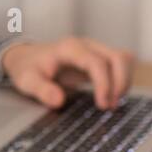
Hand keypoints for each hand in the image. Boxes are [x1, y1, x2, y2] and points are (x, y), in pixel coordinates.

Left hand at [2, 37, 134, 110]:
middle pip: (118, 57)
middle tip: (110, 106)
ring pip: (124, 59)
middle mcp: (87, 46)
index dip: (104, 84)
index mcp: (69, 48)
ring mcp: (95, 50)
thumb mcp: (27, 81)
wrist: (26, 58)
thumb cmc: (28, 68)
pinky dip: (122, 79)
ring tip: (112, 102)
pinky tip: (112, 96)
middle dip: (120, 82)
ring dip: (124, 81)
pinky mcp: (99, 58)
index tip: (102, 105)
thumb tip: (59, 101)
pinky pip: (121, 64)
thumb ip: (41, 90)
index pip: (96, 63)